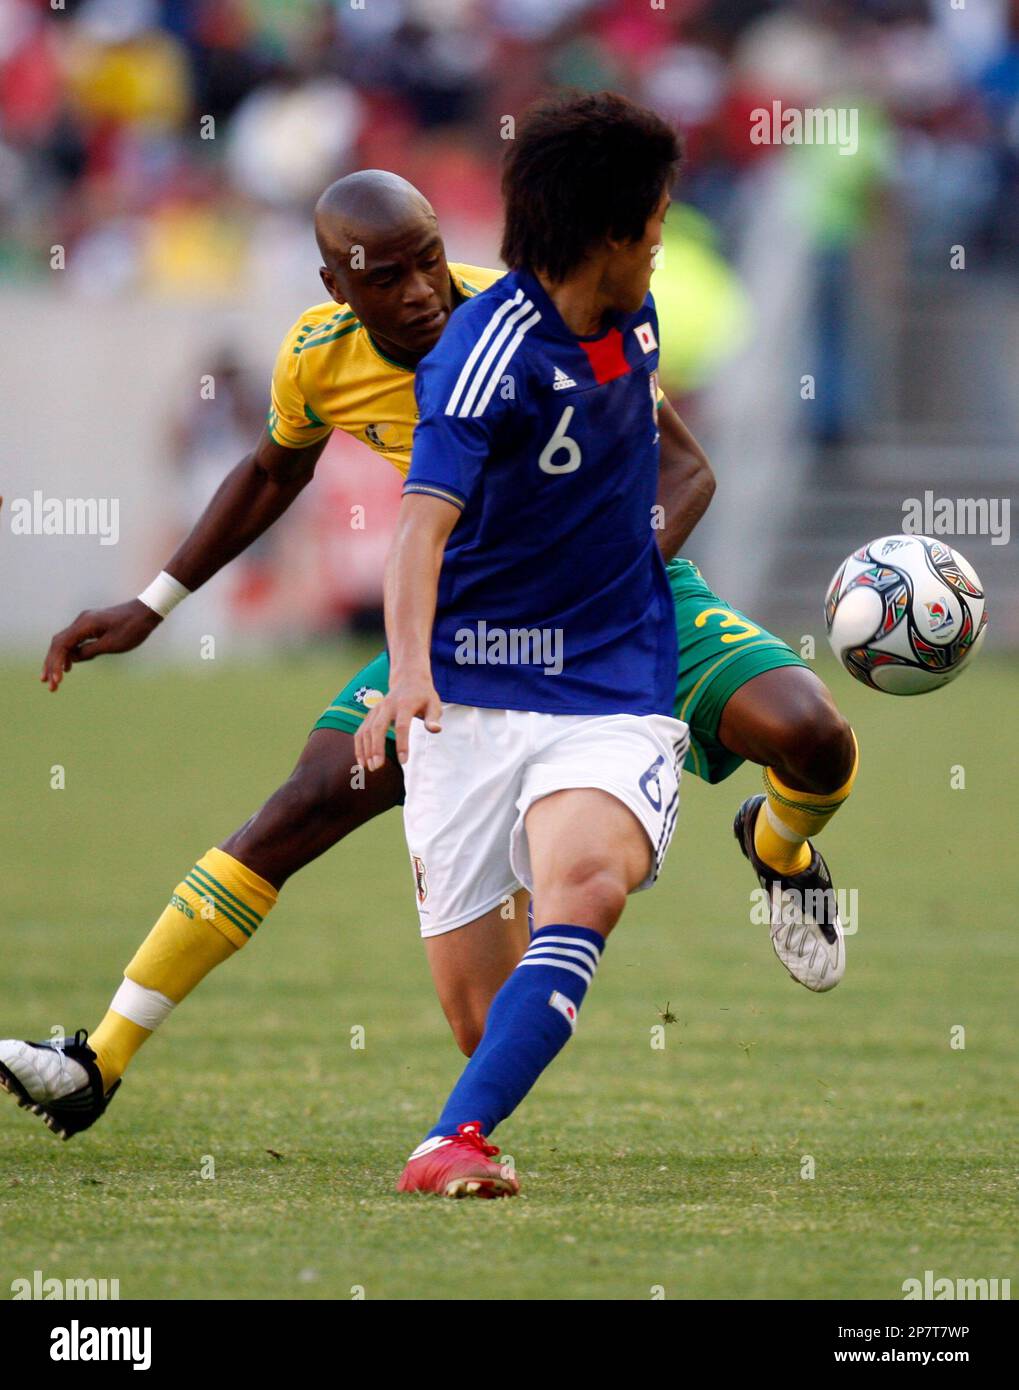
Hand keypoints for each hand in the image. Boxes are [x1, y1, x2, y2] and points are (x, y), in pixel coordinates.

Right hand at [41, 599, 162, 690]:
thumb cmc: (133, 628)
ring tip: (54, 680)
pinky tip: (69, 667)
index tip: (57, 681)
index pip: (62, 646)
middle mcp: (81, 622)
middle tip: (50, 685)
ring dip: (58, 661)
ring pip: (64, 642)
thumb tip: (73, 659)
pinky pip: (74, 640)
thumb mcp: (112, 644)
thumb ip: (90, 651)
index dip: (56, 664)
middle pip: (58, 644)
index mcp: (84, 625)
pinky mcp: (91, 625)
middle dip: (52, 665)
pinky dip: (69, 654)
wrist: (146, 611)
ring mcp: (85, 623)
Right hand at [355, 673, 442, 770]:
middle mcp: (387, 706)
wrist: (409, 679)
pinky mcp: (371, 714)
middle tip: (377, 766)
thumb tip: (435, 730)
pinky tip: (361, 761)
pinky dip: (359, 746)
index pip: (402, 725)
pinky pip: (361, 730)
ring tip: (369, 768)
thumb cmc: (424, 696)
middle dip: (376, 748)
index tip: (404, 761)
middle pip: (378, 727)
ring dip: (365, 749)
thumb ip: (433, 718)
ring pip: (367, 729)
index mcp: (405, 704)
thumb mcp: (434, 704)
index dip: (402, 743)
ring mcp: (377, 709)